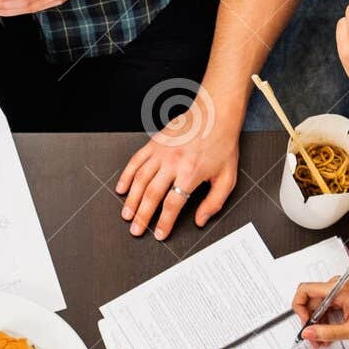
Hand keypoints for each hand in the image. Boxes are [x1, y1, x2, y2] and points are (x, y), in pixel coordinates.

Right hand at [116, 94, 240, 239]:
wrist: (215, 114)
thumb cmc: (222, 144)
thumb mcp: (227, 177)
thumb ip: (214, 202)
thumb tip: (200, 221)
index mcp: (191, 173)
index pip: (172, 204)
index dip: (164, 222)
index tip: (159, 234)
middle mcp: (173, 163)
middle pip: (152, 194)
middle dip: (142, 216)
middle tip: (136, 230)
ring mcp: (161, 152)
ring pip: (140, 179)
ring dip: (131, 200)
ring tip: (126, 215)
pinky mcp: (154, 143)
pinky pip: (135, 161)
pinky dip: (126, 176)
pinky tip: (121, 189)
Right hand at [290, 276, 348, 344]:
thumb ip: (327, 332)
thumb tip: (308, 333)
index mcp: (336, 290)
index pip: (304, 291)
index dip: (299, 309)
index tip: (305, 324)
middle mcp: (336, 287)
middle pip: (310, 301)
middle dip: (310, 321)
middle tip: (314, 338)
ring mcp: (340, 291)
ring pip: (319, 306)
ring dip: (318, 323)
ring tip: (323, 340)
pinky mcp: (345, 296)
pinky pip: (328, 307)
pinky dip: (327, 320)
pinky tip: (331, 333)